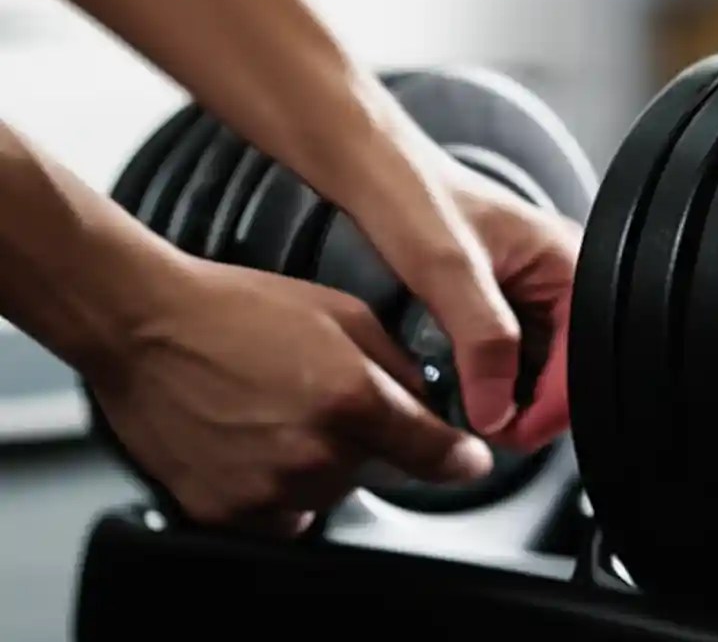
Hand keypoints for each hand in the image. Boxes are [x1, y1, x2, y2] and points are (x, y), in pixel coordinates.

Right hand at [85, 258, 493, 536]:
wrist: (144, 326)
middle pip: (377, 470)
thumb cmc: (237, 309)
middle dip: (369, 441)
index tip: (467, 459)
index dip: (458, 456)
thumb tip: (428, 400)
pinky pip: (281, 513)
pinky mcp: (227, 511)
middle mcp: (313, 453)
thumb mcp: (342, 312)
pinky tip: (257, 440)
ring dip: (322, 464)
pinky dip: (280, 487)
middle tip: (323, 398)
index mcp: (350, 400)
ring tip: (280, 412)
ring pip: (329, 492)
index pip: (434, 453)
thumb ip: (398, 362)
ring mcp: (268, 488)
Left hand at [301, 82, 581, 452]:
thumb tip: (500, 412)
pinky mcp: (508, 306)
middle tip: (485, 428)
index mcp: (570, 263)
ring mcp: (537, 294)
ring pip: (541, 370)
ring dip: (511, 396)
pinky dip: (493, 379)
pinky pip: (515, 359)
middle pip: (569, 370)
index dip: (551, 404)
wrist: (373, 171)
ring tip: (472, 409)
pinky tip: (467, 386)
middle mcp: (563, 280)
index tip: (508, 434)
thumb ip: (483, 342)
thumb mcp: (449, 270)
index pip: (586, 357)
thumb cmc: (412, 196)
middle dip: (531, 405)